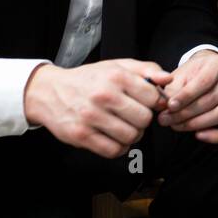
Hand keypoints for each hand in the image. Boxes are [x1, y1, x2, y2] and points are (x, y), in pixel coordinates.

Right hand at [23, 59, 168, 158]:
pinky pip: (114, 150)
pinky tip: (115, 138)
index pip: (153, 97)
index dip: (155, 103)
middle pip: (145, 119)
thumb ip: (146, 70)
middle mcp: (104, 95)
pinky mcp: (81, 135)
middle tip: (135, 117)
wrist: (49, 91)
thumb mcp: (117, 66)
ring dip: (133, 135)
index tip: (148, 104)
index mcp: (116, 76)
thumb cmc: (89, 79)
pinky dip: (119, 147)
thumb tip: (167, 79)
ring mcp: (91, 116)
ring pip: (131, 136)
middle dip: (144, 120)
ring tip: (125, 127)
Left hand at [157, 50, 217, 143]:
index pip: (204, 82)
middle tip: (166, 120)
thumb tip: (165, 105)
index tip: (169, 106)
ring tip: (176, 126)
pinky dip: (216, 136)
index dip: (186, 96)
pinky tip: (198, 135)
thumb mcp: (182, 74)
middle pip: (211, 100)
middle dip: (185, 113)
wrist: (209, 74)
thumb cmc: (193, 75)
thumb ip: (173, 87)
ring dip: (196, 124)